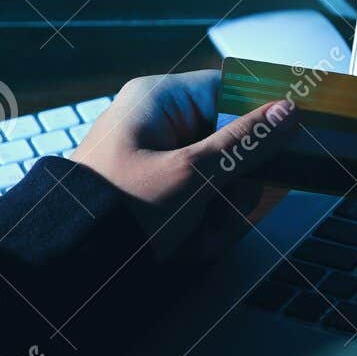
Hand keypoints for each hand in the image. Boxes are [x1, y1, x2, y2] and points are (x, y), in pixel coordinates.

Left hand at [70, 70, 295, 258]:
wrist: (68, 264)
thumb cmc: (120, 210)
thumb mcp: (192, 176)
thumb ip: (245, 144)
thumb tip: (288, 112)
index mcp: (159, 100)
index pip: (230, 91)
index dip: (261, 120)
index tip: (288, 145)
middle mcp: (159, 123)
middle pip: (233, 143)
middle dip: (235, 187)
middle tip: (222, 210)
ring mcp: (159, 159)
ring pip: (222, 180)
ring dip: (220, 215)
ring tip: (196, 237)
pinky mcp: (158, 192)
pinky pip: (201, 202)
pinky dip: (201, 228)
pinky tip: (186, 246)